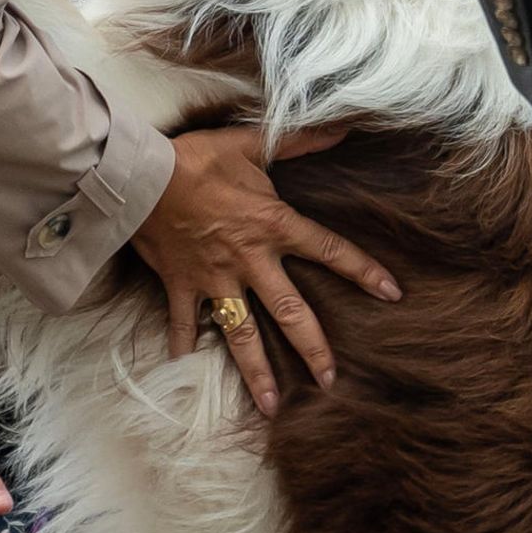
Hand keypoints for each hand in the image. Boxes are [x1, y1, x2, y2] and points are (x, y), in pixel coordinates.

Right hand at [131, 123, 400, 415]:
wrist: (138, 176)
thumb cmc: (195, 158)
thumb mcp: (247, 143)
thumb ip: (298, 140)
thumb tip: (343, 125)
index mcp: (272, 226)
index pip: (329, 251)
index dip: (363, 271)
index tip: (392, 294)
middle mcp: (249, 261)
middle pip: (290, 312)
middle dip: (313, 349)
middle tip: (331, 382)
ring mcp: (214, 280)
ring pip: (242, 334)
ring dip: (256, 372)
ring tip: (272, 406)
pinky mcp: (181, 286)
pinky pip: (183, 324)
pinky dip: (182, 345)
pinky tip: (184, 368)